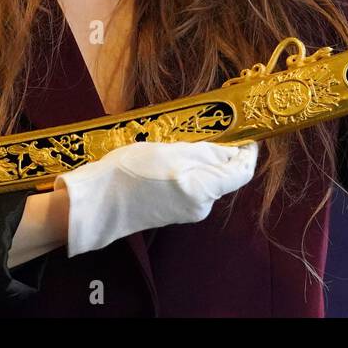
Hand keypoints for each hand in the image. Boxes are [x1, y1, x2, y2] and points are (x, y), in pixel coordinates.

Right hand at [52, 140, 258, 256]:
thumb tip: (234, 152)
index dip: (248, 152)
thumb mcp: (172, 151)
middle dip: (218, 154)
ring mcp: (189, 213)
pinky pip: (193, 188)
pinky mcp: (176, 214)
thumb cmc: (132, 172)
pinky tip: (166, 163)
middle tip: (199, 133)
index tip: (246, 134)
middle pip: (224, 176)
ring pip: (207, 181)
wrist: (99, 202)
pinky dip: (188, 173)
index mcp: (204, 191)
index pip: (241, 172)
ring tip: (174, 147)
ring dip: (199, 162)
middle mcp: (202, 207)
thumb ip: (207, 153)